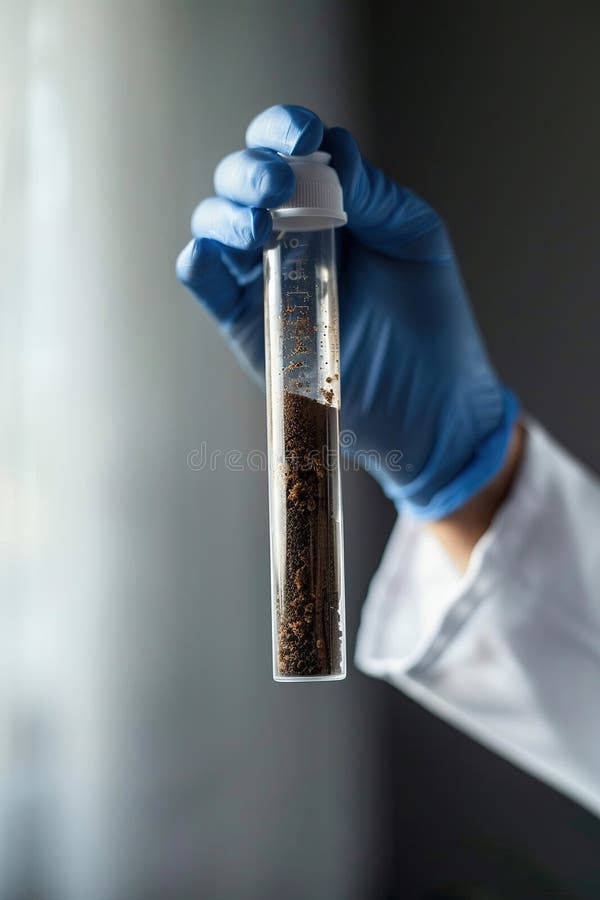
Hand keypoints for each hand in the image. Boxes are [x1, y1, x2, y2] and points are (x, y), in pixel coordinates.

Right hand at [176, 105, 517, 518]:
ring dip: (226, 214)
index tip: (301, 134)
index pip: (288, 148)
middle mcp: (289, 233)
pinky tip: (215, 254)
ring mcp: (264, 278)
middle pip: (241, 179)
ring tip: (260, 227)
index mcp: (330, 203)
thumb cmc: (432, 319)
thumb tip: (331, 148)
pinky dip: (199, 261)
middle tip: (279, 186)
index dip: (283, 129)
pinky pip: (204, 282)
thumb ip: (373, 194)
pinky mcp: (247, 324)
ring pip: (213, 224)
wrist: (431, 404)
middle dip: (252, 171)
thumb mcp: (415, 238)